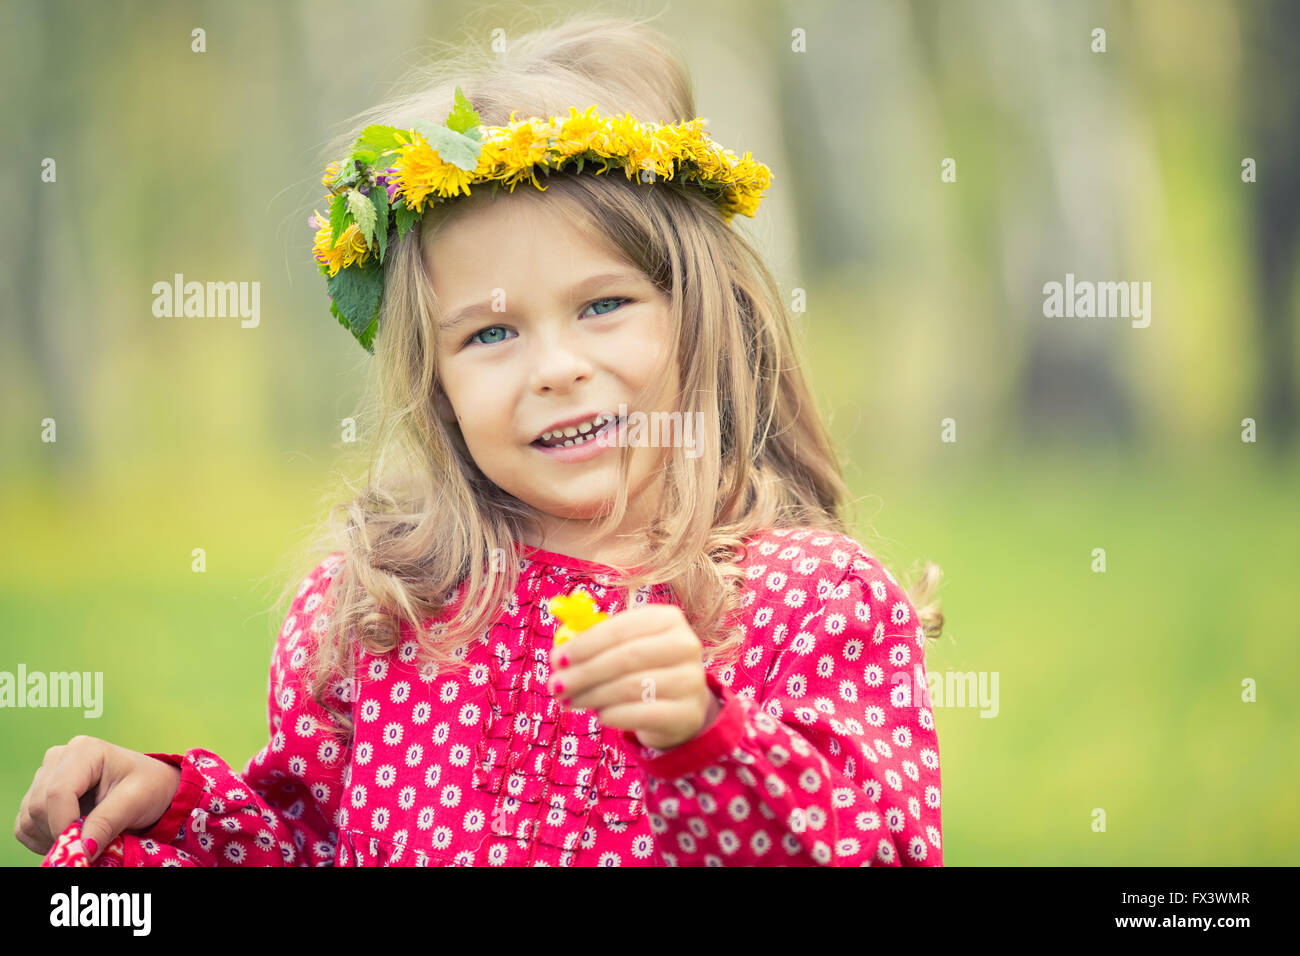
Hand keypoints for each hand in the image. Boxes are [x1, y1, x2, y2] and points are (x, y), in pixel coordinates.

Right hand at [13, 735, 182, 861]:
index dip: (65, 824)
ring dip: (52, 837)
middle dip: (61, 832)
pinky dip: (43, 840)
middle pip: (39, 806)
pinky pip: (25, 826)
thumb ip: (108, 822)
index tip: (84, 846)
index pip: (58, 792)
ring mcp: (45, 776)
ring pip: (29, 818)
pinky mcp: (37, 795)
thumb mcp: (137, 801)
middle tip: (91, 841)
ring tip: (86, 834)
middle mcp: (59, 758)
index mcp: (85, 750)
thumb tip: (82, 849)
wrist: (150, 787)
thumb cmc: (148, 786)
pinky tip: (71, 834)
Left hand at [547, 603, 717, 749]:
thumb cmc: (642, 670)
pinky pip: (641, 713)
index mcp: (668, 619)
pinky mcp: (687, 712)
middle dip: (584, 672)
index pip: (620, 628)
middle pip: (626, 657)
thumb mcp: (624, 648)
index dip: (585, 644)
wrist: (680, 707)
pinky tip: (600, 715)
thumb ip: (593, 646)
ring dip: (592, 695)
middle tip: (556, 685)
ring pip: (631, 686)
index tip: (556, 659)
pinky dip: (613, 714)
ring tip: (570, 701)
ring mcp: (691, 680)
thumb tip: (559, 657)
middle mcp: (686, 645)